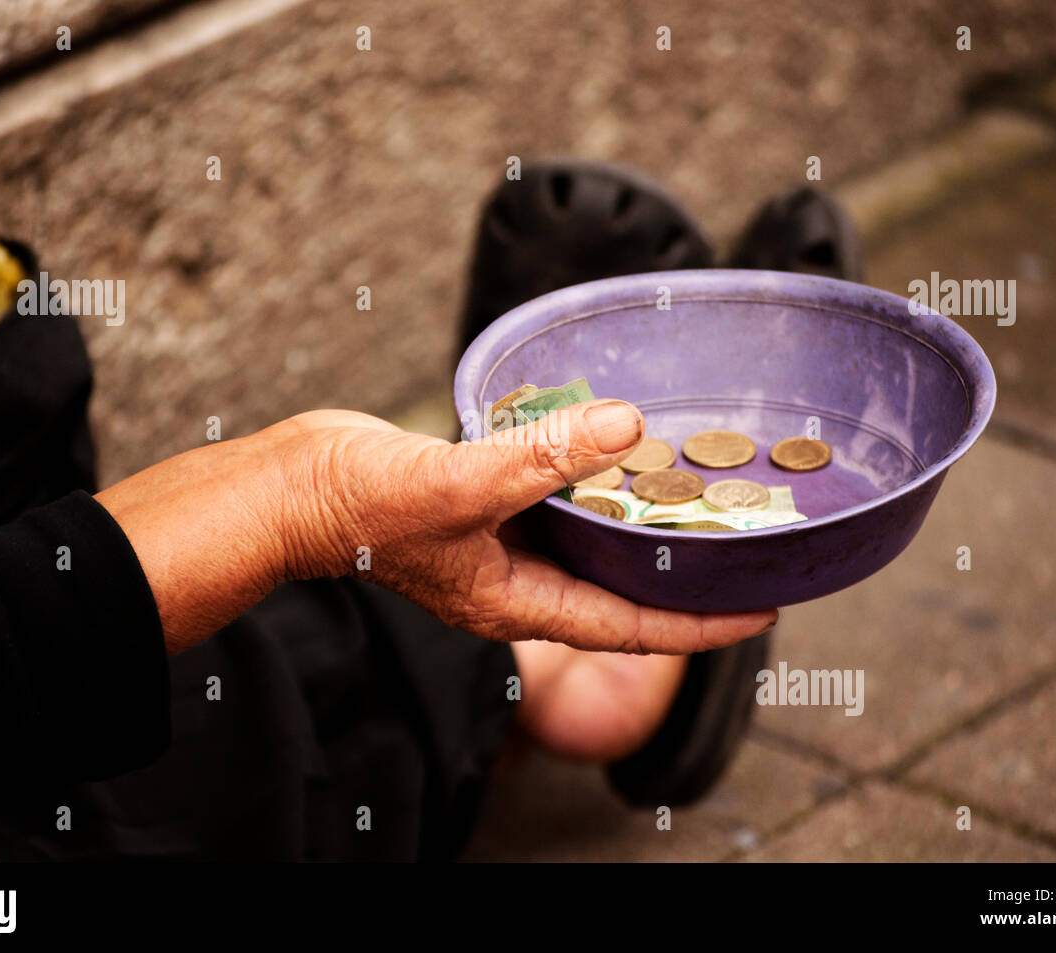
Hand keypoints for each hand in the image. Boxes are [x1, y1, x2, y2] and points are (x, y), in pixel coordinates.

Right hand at [98, 399, 777, 654]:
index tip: (762, 607)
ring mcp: (499, 545)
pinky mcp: (484, 506)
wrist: (293, 486)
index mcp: (517, 603)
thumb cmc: (358, 506)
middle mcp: (517, 581)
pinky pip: (555, 500)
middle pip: (619, 589)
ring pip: (588, 542)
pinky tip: (615, 448)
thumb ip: (542, 460)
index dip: (701, 624)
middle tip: (745, 548)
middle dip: (682, 575)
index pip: (631, 626)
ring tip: (698, 499)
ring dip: (639, 525)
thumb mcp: (458, 485)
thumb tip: (623, 426)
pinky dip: (591, 480)